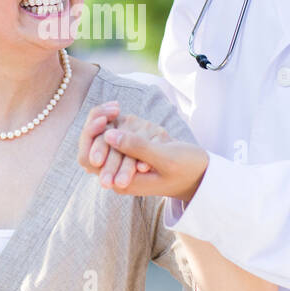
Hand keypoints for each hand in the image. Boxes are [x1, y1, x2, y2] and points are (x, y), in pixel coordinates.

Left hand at [78, 106, 208, 201]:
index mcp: (121, 183)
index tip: (104, 119)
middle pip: (92, 146)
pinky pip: (114, 133)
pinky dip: (116, 121)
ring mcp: (123, 162)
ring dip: (110, 121)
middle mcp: (118, 174)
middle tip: (112, 108)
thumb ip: (137, 148)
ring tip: (117, 108)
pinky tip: (119, 109)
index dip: (91, 136)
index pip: (88, 159)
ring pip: (103, 136)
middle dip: (98, 124)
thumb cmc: (186, 168)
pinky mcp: (130, 151)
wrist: (201, 173)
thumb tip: (109, 135)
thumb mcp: (165, 157)